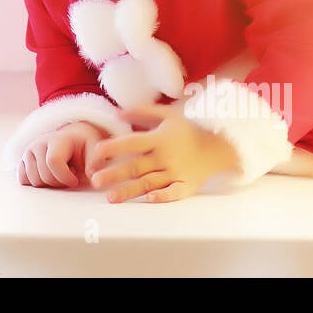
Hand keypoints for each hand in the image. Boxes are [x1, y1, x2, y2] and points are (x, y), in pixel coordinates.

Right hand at [17, 121, 107, 188]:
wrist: (71, 140)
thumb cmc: (83, 146)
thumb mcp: (93, 148)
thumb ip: (95, 160)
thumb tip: (92, 174)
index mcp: (56, 139)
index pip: (53, 161)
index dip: (64, 177)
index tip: (75, 180)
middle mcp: (38, 144)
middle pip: (43, 175)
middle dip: (59, 183)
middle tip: (69, 176)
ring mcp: (28, 152)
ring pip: (33, 181)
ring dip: (49, 184)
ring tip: (59, 173)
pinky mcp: (22, 161)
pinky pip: (23, 180)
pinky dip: (36, 184)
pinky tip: (48, 175)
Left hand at [86, 103, 239, 202]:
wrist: (218, 147)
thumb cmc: (186, 131)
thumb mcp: (167, 115)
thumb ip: (142, 112)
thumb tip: (118, 112)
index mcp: (159, 139)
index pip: (132, 142)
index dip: (114, 147)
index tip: (96, 152)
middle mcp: (166, 157)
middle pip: (136, 166)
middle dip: (115, 174)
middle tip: (95, 181)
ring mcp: (176, 173)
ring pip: (149, 183)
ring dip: (130, 191)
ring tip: (110, 198)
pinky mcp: (186, 186)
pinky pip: (174, 193)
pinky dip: (164, 196)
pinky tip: (149, 200)